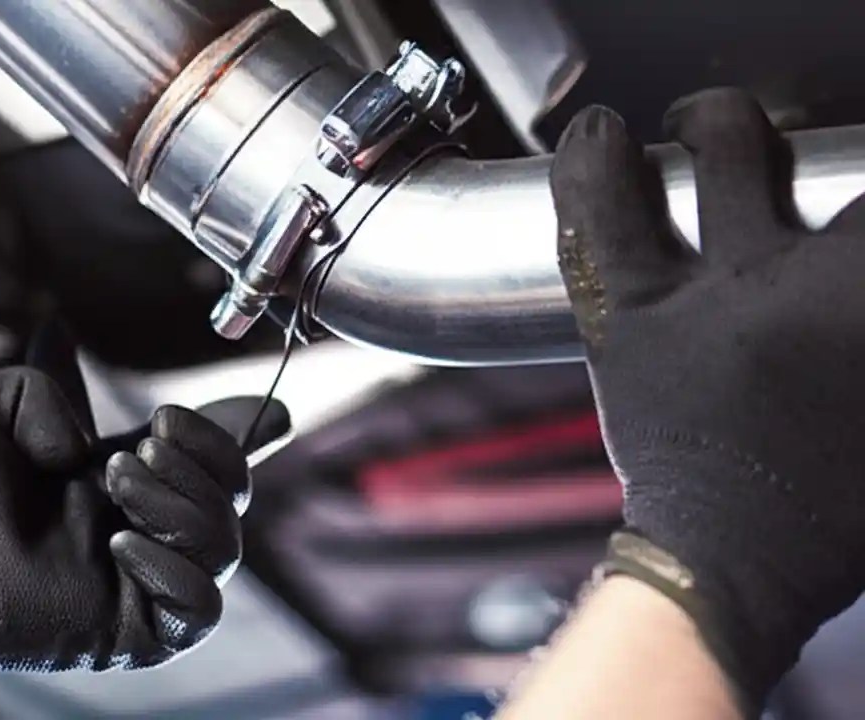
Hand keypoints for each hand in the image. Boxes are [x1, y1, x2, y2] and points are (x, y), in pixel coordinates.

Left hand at [0, 327, 290, 716]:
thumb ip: (41, 380)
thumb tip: (71, 359)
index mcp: (106, 482)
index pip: (197, 460)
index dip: (236, 432)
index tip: (270, 408)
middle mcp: (134, 530)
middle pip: (232, 496)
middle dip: (208, 455)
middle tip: (146, 438)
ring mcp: (137, 584)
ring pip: (225, 547)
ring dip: (184, 501)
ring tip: (116, 479)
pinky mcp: (132, 633)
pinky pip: (202, 610)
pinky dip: (176, 569)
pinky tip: (118, 542)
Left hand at [550, 88, 864, 705]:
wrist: (734, 562)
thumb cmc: (830, 506)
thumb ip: (860, 318)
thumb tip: (848, 277)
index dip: (861, 215)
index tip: (845, 229)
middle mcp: (804, 279)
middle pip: (825, 163)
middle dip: (808, 149)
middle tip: (786, 152)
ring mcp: (714, 290)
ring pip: (722, 152)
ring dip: (716, 120)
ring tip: (701, 118)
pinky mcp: (631, 314)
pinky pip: (599, 218)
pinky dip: (589, 166)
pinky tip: (594, 135)